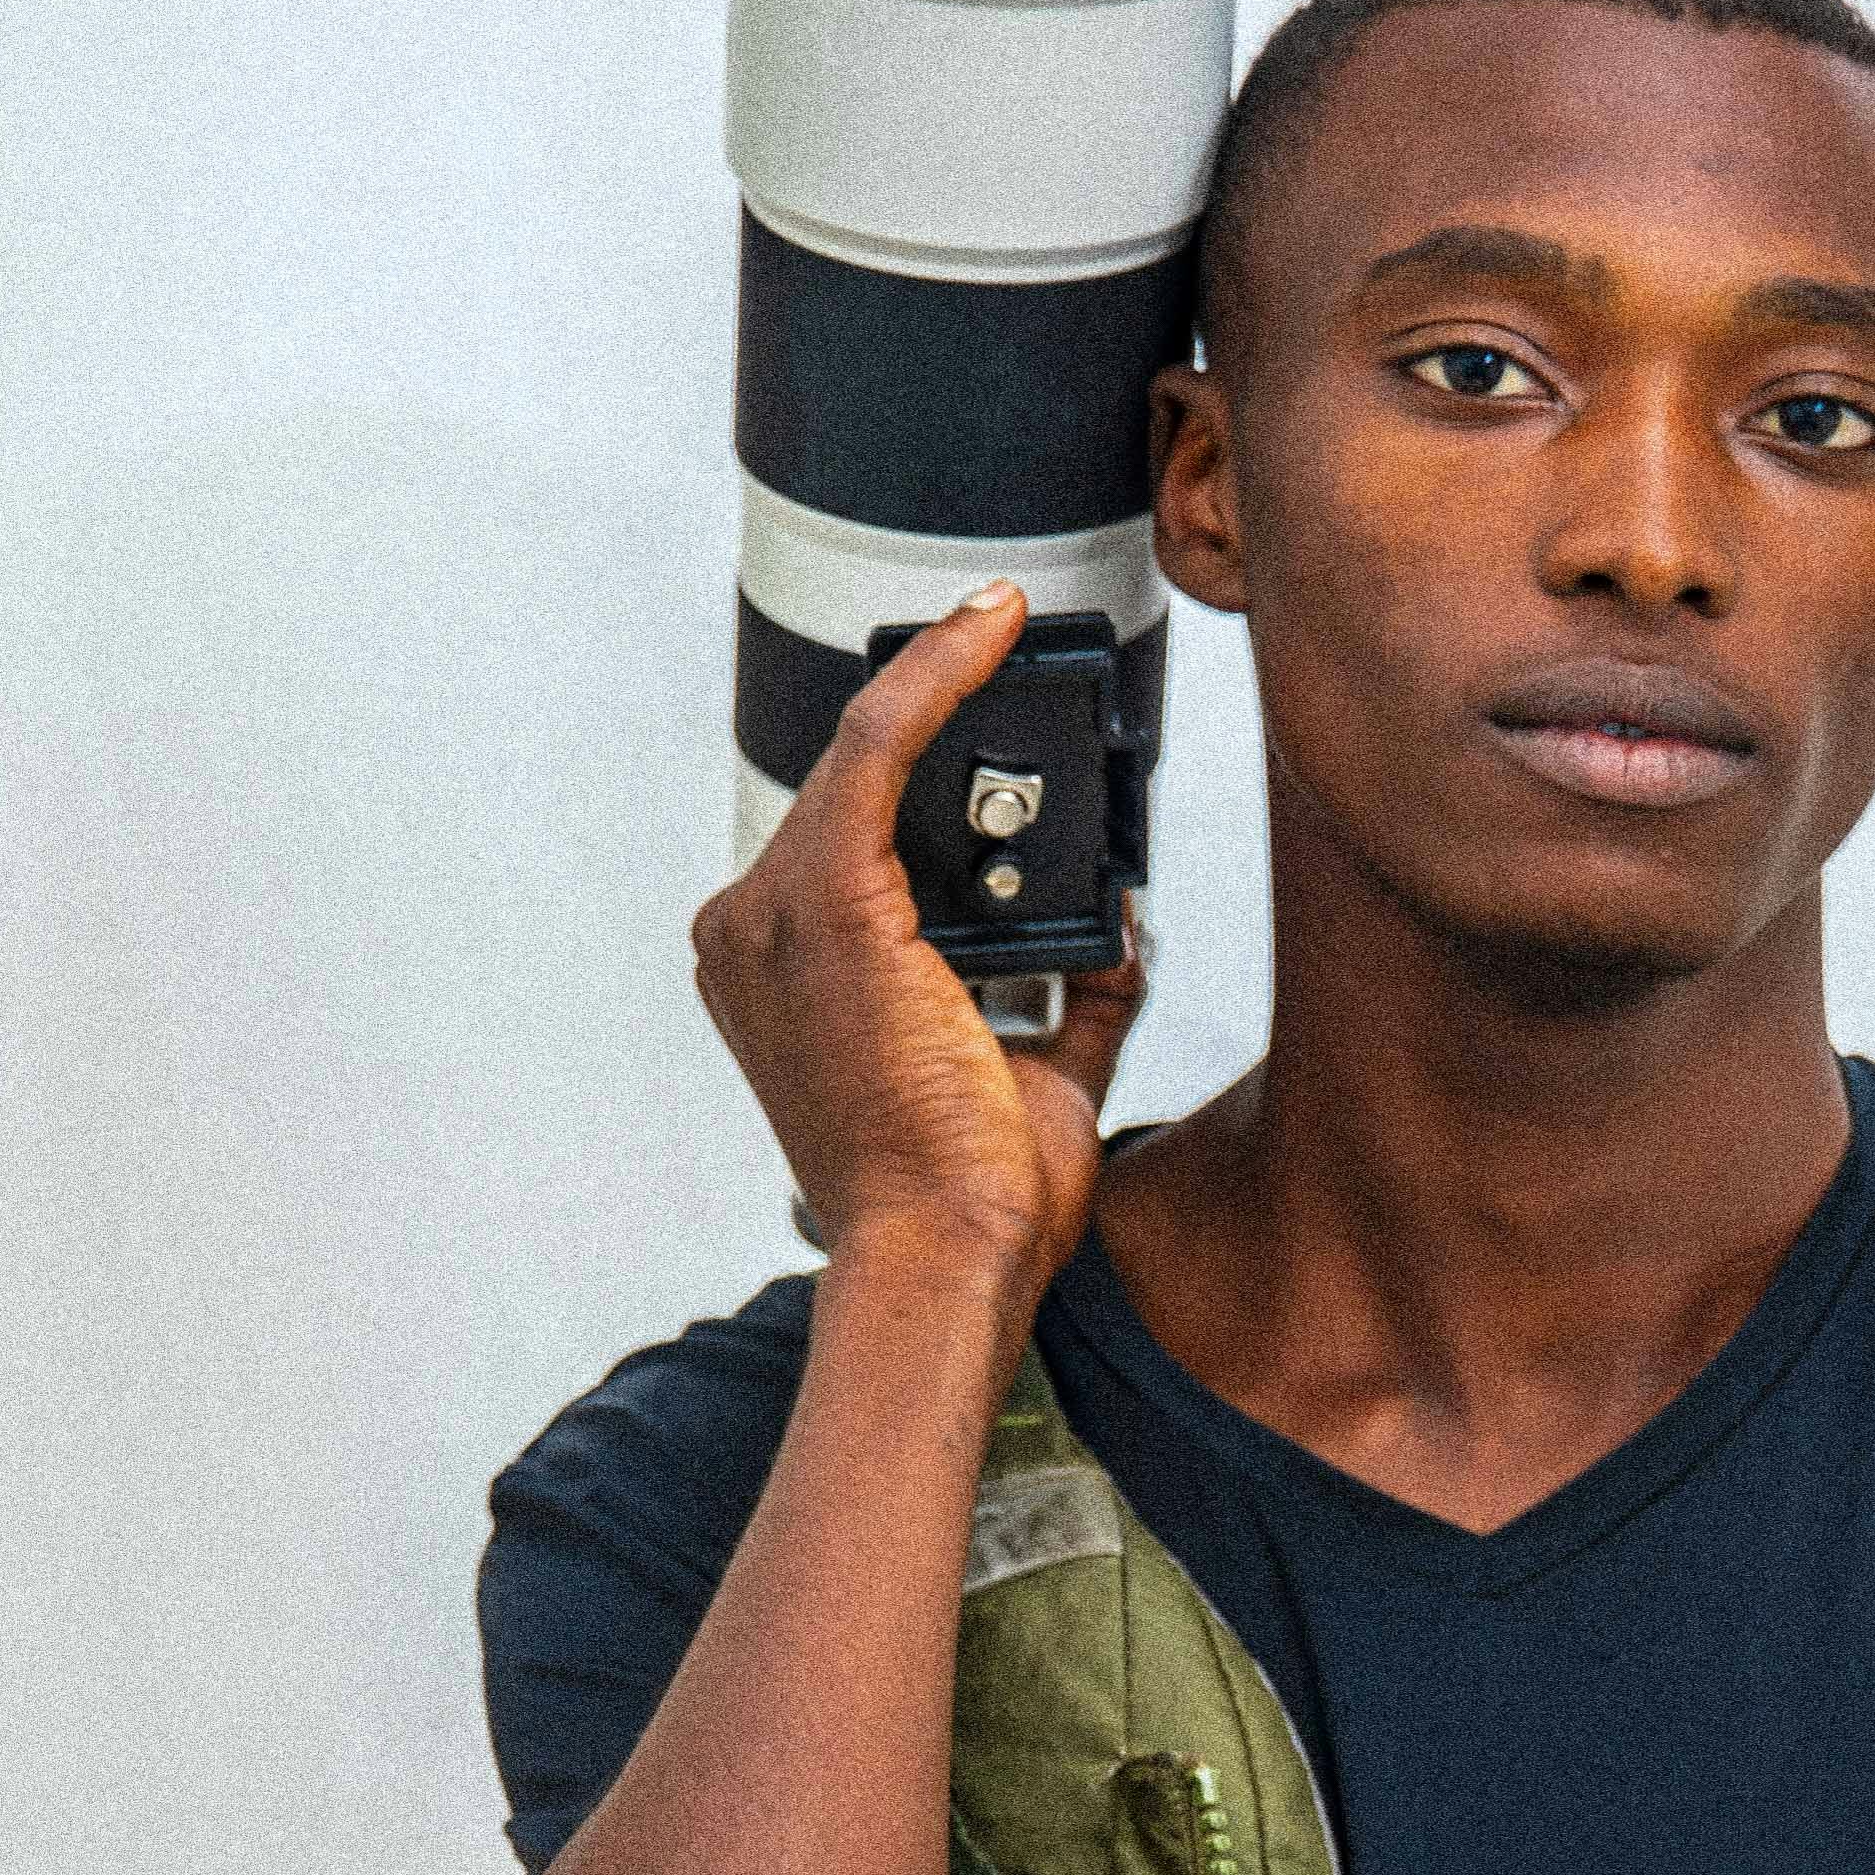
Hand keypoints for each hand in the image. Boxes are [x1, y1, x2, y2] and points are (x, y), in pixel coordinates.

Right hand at [690, 583, 1147, 1331]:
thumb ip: (1074, 994)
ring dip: (938, 685)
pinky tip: (987, 633)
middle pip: (852, 794)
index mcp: (782, 979)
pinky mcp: (826, 903)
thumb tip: (1121, 930)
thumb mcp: (1039, 1076)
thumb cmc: (968, 1195)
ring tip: (1006, 625)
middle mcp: (754, 939)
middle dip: (939, 719)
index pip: (847, 838)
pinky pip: (876, 751)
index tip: (973, 682)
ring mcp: (775, 919)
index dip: (910, 756)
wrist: (948, 1250)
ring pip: (862, 757)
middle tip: (1011, 640)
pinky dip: (933, 682)